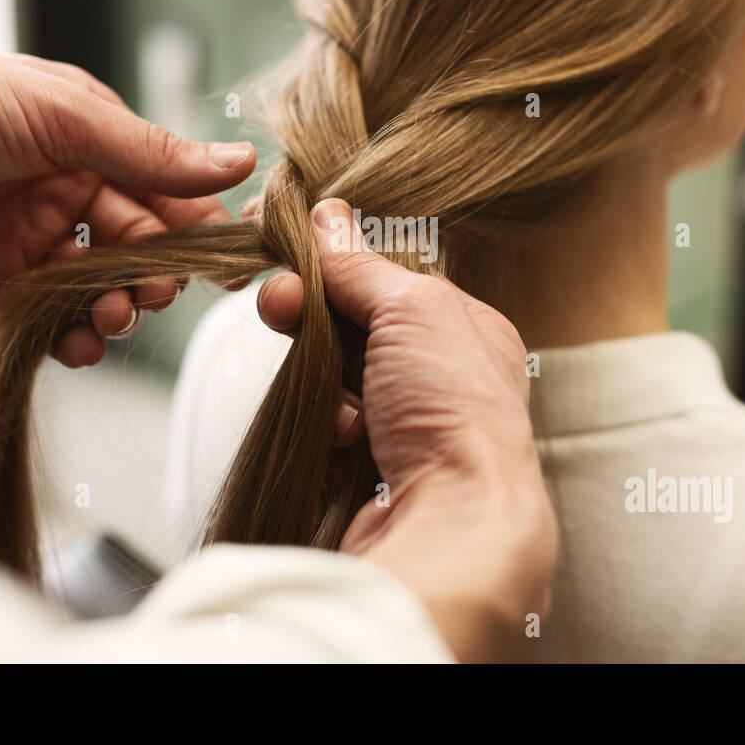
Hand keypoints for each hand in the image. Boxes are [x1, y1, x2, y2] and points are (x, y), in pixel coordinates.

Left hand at [0, 6, 254, 366]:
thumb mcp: (64, 116)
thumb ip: (150, 154)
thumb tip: (235, 162)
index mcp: (88, 141)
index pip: (164, 190)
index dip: (198, 225)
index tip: (229, 260)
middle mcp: (63, 190)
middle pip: (135, 245)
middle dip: (155, 272)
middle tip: (158, 289)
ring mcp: (26, 239)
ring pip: (95, 287)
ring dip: (116, 307)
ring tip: (114, 314)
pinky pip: (44, 319)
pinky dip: (69, 336)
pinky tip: (81, 342)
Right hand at [254, 199, 557, 661]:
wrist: (454, 528)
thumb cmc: (455, 412)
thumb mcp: (412, 310)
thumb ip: (361, 266)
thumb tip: (329, 216)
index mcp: (466, 330)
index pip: (385, 282)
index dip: (334, 267)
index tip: (283, 250)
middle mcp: (443, 380)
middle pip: (352, 331)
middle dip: (311, 320)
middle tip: (279, 308)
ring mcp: (410, 432)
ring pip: (333, 386)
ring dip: (324, 391)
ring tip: (343, 414)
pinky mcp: (375, 477)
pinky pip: (326, 440)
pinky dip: (325, 440)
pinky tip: (343, 451)